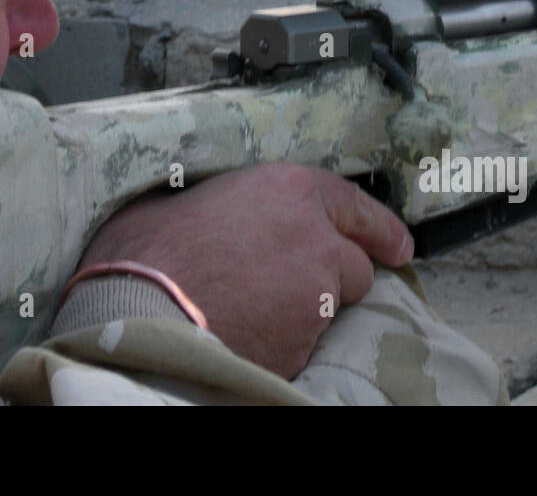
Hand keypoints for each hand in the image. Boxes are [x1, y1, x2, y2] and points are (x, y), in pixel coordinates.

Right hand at [76, 162, 413, 378]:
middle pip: (354, 265)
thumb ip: (217, 201)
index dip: (378, 228)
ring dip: (305, 309)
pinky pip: (303, 344)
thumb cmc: (145, 251)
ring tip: (254, 310)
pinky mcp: (303, 347)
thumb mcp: (175, 200)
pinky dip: (284, 341)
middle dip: (334, 275)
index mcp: (287, 190)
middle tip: (303, 283)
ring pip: (330, 308)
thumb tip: (207, 209)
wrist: (137, 314)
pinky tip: (247, 333)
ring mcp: (314, 298)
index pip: (354, 205)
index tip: (398, 245)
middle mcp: (315, 239)